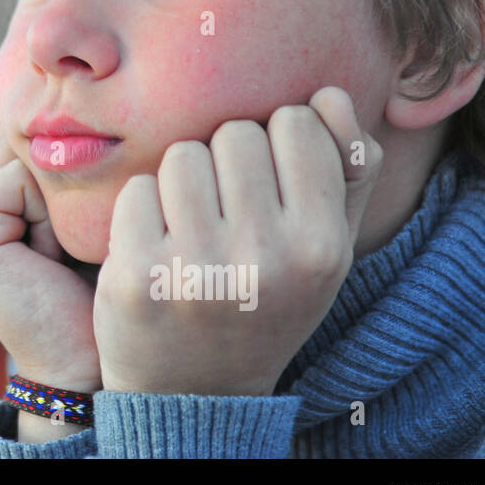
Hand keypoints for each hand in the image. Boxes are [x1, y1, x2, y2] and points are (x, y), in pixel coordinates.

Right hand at [0, 124, 100, 392]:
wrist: (94, 366)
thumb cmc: (106, 288)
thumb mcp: (87, 210)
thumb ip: (73, 157)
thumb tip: (91, 85)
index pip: (30, 129)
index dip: (78, 157)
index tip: (94, 215)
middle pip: (26, 135)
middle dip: (71, 174)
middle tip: (85, 235)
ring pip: (28, 151)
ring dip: (66, 194)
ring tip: (69, 250)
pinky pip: (22, 177)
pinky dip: (54, 214)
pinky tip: (54, 259)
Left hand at [94, 86, 382, 396]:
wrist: (196, 390)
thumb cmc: (265, 300)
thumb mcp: (324, 247)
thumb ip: (347, 170)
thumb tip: (330, 94)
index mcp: (322, 245)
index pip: (296, 121)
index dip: (275, 142)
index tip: (267, 186)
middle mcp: (266, 259)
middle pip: (235, 132)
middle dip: (225, 160)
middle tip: (223, 215)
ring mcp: (198, 269)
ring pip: (182, 154)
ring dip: (180, 181)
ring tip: (190, 229)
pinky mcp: (137, 276)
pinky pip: (137, 188)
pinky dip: (141, 209)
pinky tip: (155, 248)